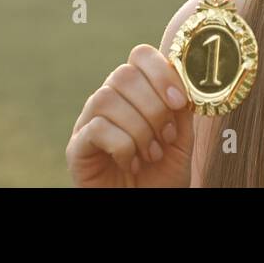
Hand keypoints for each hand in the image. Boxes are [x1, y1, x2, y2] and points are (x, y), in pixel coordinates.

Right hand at [67, 43, 194, 186]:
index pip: (140, 56)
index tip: (180, 102)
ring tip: (151, 153)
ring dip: (139, 128)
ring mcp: (88, 122)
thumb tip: (186, 76)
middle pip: (123, 74)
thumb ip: (181, 106)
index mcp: (135, 91)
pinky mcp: (77, 148)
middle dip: (153, 106)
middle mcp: (109, 100)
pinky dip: (122, 145)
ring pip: (107, 98)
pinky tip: (132, 162)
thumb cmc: (162, 174)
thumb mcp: (182, 137)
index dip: (161, 72)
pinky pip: (96, 128)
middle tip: (166, 135)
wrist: (147, 206)